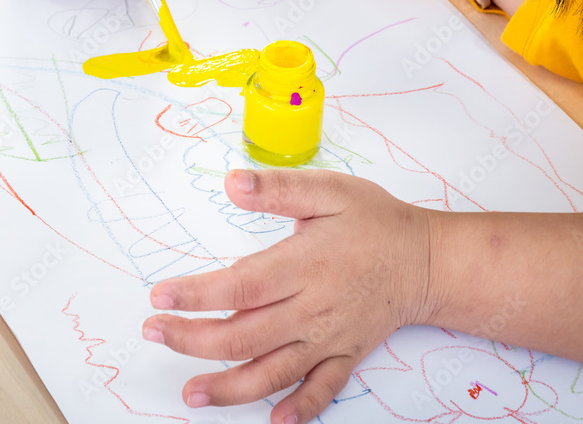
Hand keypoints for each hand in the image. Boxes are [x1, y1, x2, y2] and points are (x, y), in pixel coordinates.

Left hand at [142, 168, 436, 423]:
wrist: (428, 260)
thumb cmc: (377, 222)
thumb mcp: (330, 191)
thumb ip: (280, 189)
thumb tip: (232, 183)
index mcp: (303, 266)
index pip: (237, 287)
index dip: (194, 295)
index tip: (159, 297)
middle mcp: (312, 310)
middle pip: (242, 336)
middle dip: (192, 340)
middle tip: (155, 334)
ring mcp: (328, 339)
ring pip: (271, 373)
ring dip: (228, 388)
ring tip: (191, 394)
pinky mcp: (346, 356)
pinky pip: (321, 391)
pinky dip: (298, 410)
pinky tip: (274, 422)